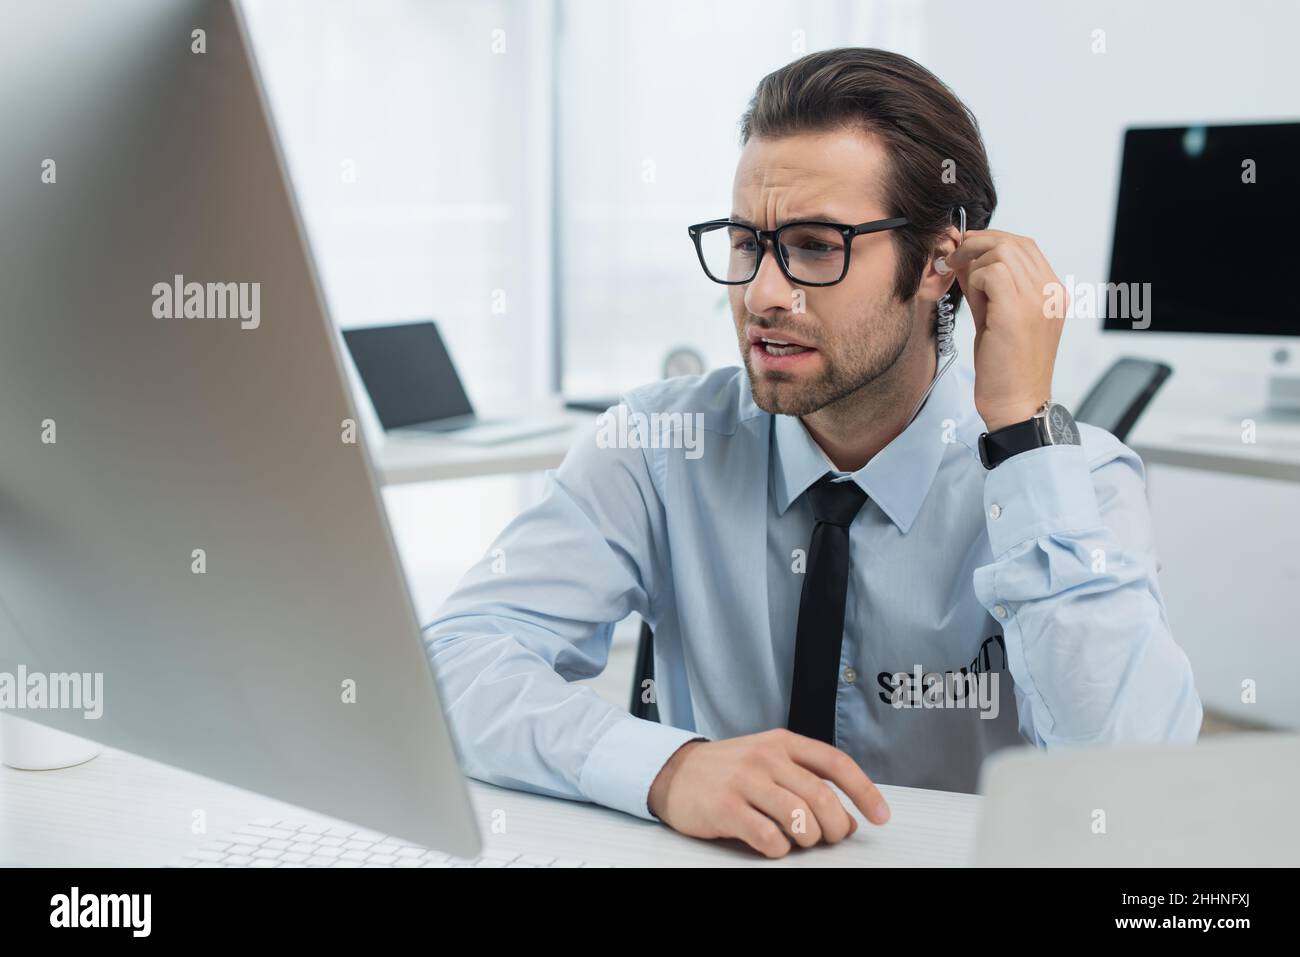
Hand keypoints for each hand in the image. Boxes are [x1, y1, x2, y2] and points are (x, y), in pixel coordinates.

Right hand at [647, 729, 890, 858]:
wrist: (674, 773)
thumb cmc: (727, 771)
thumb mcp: (768, 761)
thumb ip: (805, 781)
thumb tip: (847, 818)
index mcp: (782, 742)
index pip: (836, 764)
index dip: (864, 791)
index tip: (881, 816)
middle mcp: (766, 757)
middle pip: (821, 797)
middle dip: (835, 827)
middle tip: (830, 838)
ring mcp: (745, 781)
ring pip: (799, 819)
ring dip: (808, 839)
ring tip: (799, 841)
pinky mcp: (726, 808)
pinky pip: (769, 838)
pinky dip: (779, 850)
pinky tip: (772, 845)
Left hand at [942, 230, 1065, 431]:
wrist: (1016, 405)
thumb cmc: (1005, 368)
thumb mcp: (996, 317)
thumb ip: (984, 287)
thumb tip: (963, 258)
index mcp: (1053, 293)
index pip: (1025, 246)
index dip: (991, 241)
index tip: (966, 252)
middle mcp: (1051, 292)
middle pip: (1013, 242)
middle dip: (977, 244)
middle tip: (954, 259)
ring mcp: (1037, 300)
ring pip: (1002, 251)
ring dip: (974, 262)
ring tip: (963, 284)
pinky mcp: (1017, 311)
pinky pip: (991, 271)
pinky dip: (974, 278)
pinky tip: (970, 298)